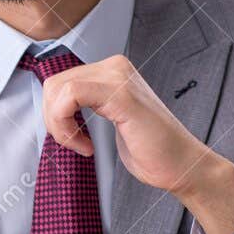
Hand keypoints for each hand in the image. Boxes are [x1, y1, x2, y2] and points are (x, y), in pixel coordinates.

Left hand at [40, 55, 233, 233]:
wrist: (182, 165)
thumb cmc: (150, 148)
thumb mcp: (110, 118)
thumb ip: (86, 103)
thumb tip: (52, 104)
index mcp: (112, 70)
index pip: (60, 81)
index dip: (53, 114)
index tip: (70, 138)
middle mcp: (115, 67)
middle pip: (54, 84)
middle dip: (53, 119)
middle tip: (73, 143)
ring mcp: (119, 78)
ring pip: (59, 89)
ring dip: (59, 125)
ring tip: (80, 145)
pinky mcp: (121, 95)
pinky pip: (71, 96)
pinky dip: (66, 126)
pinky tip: (86, 146)